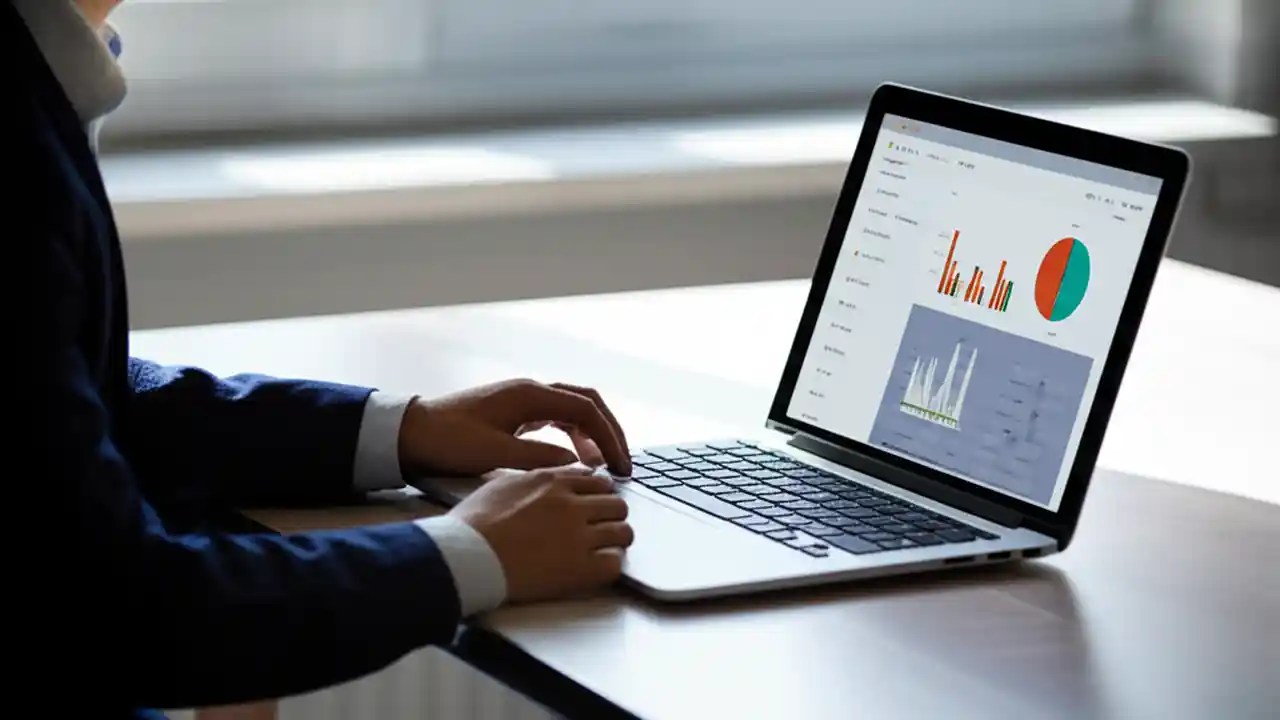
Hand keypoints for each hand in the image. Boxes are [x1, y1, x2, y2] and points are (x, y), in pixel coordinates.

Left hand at [398, 379, 631, 476]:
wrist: (409, 433)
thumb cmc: (446, 441)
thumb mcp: (493, 455)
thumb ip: (538, 459)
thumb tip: (576, 466)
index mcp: (529, 395)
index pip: (586, 410)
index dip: (609, 438)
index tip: (621, 466)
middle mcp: (530, 391)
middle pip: (586, 402)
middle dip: (609, 432)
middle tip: (624, 464)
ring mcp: (522, 400)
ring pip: (572, 409)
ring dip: (592, 434)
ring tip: (604, 466)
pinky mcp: (514, 412)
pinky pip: (556, 418)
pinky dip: (573, 435)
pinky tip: (576, 459)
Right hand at [449, 464, 632, 602]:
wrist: (465, 556)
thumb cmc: (473, 523)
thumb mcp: (502, 484)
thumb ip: (532, 478)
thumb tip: (549, 480)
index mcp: (553, 482)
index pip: (597, 481)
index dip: (598, 495)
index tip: (593, 505)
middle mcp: (572, 504)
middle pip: (617, 504)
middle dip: (611, 516)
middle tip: (599, 529)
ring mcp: (579, 536)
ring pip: (623, 532)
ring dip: (614, 541)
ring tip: (601, 551)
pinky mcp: (581, 568)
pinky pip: (615, 564)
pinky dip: (609, 566)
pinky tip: (594, 570)